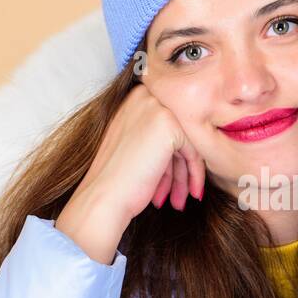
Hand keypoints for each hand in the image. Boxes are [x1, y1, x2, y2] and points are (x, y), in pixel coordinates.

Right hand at [55, 84, 206, 263]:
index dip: (171, 157)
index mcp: (133, 98)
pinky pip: (193, 152)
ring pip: (187, 144)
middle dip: (179, 168)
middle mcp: (144, 97)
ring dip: (185, 176)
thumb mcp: (133, 145)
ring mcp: (157, 108)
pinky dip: (194, 174)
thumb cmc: (113, 178)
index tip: (171, 181)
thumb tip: (183, 143)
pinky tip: (193, 194)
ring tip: (180, 200)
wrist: (103, 197)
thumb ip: (154, 135)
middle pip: (177, 134)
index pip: (166, 126)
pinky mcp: (169, 126)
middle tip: (179, 195)